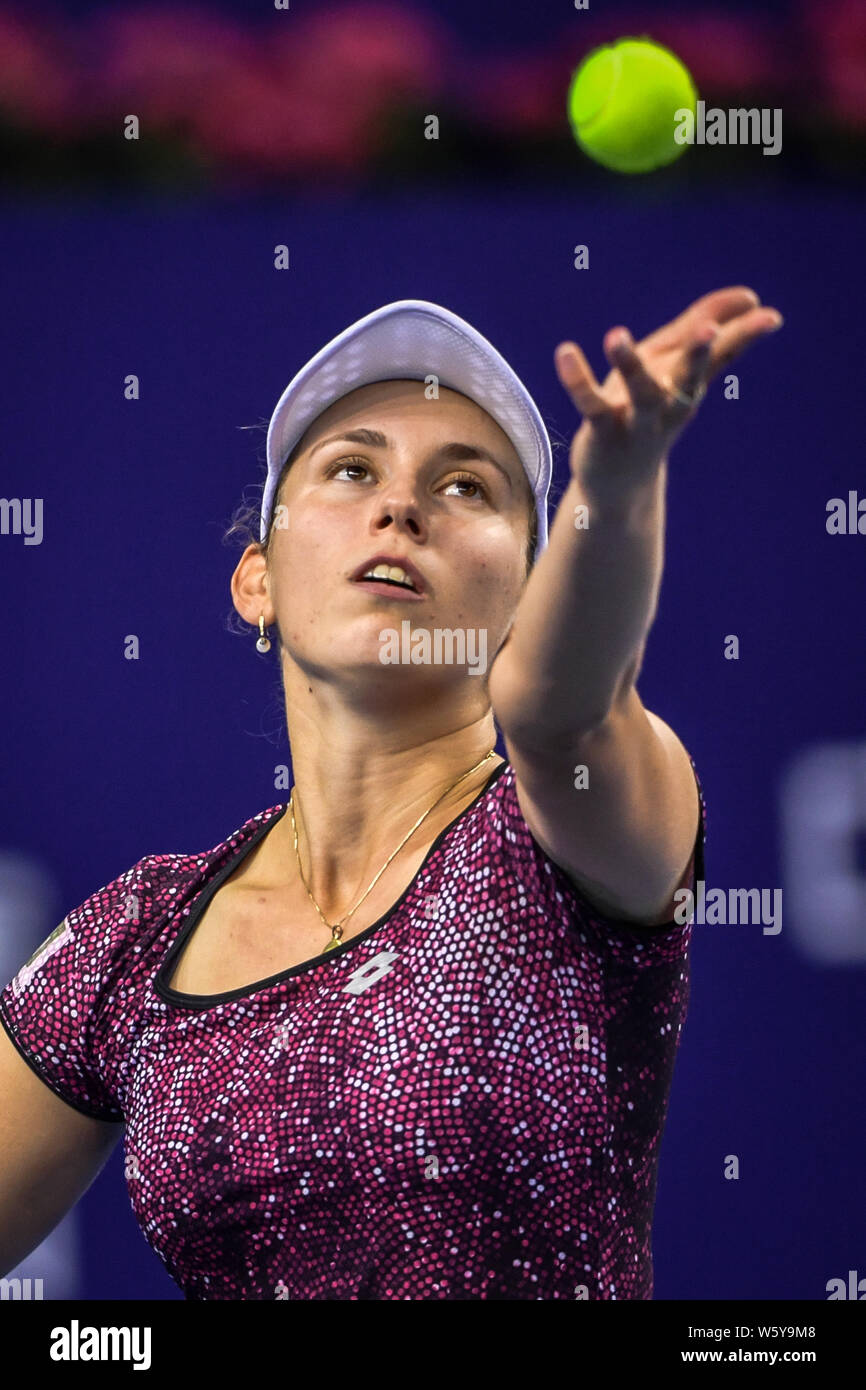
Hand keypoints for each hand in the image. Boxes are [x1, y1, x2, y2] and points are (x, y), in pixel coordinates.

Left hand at [554, 286, 782, 500]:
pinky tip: (565, 352)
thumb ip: (698, 329)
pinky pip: (592, 406)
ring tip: (615, 334)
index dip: (744, 336)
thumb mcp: (672, 368)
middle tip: (709, 331)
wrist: (618, 485)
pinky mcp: (604, 431)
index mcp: (690, 386)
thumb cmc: (646, 414)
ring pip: (640, 393)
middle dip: (699, 355)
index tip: (771, 316)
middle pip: (689, 379)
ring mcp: (637, 421)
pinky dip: (578, 380)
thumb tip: (749, 297)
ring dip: (630, 364)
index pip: (721, 358)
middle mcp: (670, 405)